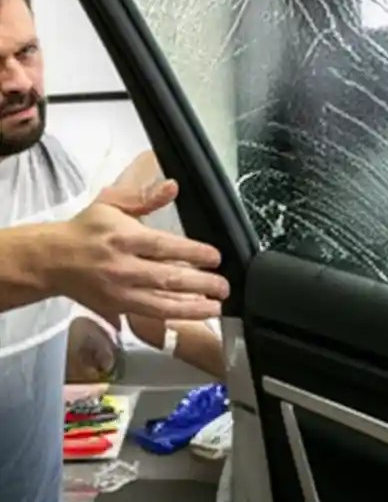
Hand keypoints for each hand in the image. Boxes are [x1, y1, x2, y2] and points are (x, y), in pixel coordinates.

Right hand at [47, 180, 229, 320]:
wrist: (51, 260)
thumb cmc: (85, 230)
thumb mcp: (111, 203)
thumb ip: (144, 197)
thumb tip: (172, 186)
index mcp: (122, 238)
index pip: (163, 246)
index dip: (192, 252)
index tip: (215, 257)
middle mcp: (122, 267)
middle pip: (167, 278)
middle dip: (200, 283)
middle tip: (223, 286)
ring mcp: (119, 291)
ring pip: (161, 303)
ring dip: (192, 307)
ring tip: (216, 306)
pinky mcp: (116, 307)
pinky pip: (150, 314)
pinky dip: (174, 315)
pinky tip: (194, 313)